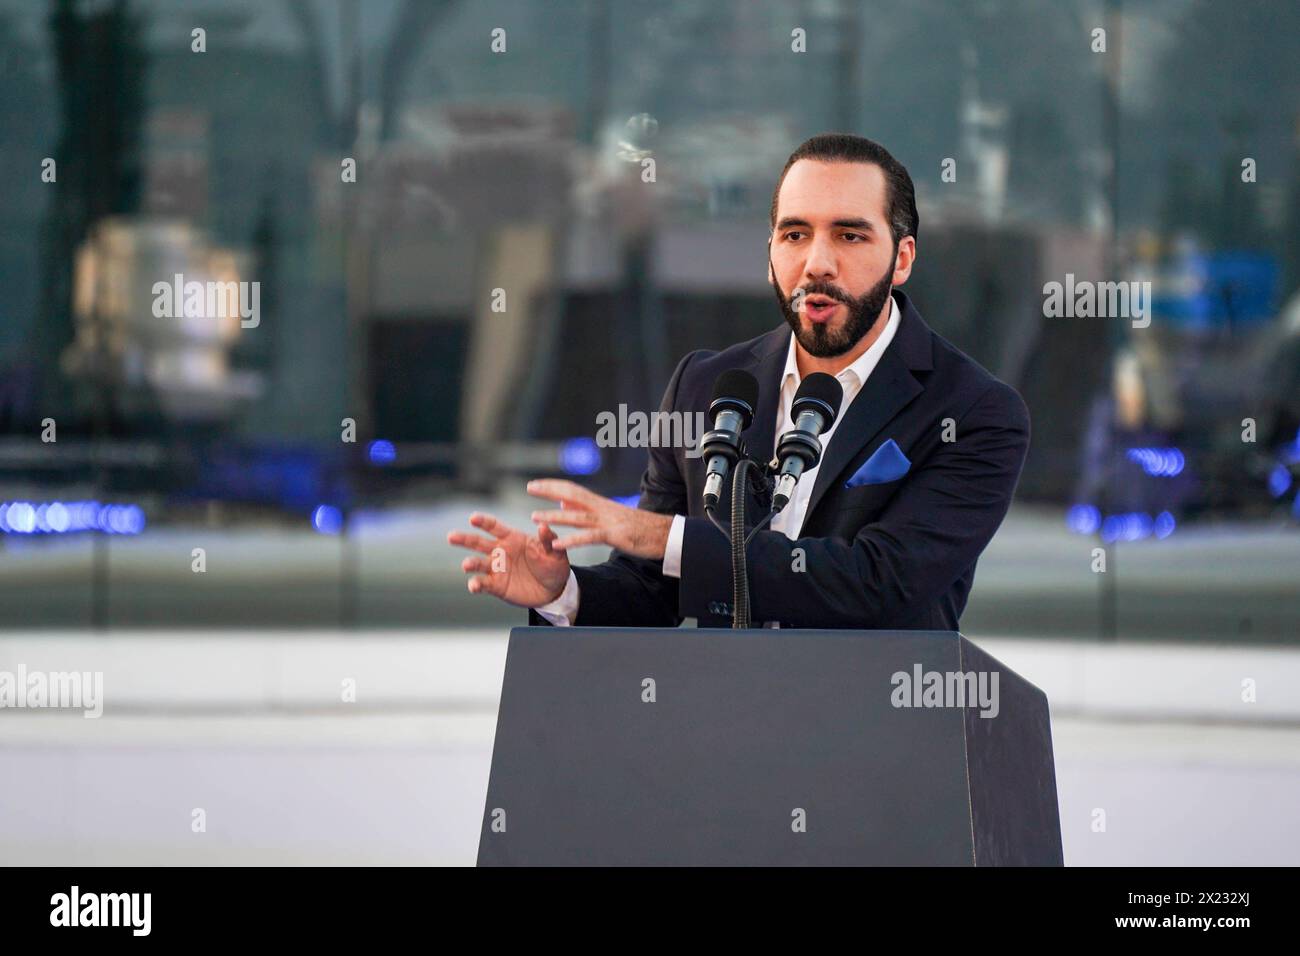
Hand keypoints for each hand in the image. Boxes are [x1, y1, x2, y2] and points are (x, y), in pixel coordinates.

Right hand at [447, 512, 570, 607]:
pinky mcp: (495, 585)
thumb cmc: (553, 565)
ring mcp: (496, 568)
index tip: (473, 518)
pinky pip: (482, 584)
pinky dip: (476, 585)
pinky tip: (473, 586)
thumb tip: (543, 526)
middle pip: (477, 542)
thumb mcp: (555, 552)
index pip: (494, 526)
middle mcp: (499, 551)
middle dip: (464, 539)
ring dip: (470, 563)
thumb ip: (548, 540)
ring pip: (477, 563)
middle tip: (451, 536)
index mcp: (512, 537)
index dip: (483, 521)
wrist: (553, 590)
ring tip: (466, 565)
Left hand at [526, 479, 672, 560]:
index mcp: (600, 503)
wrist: (665, 534)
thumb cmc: (638, 527)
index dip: (553, 486)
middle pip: (572, 495)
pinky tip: (557, 545)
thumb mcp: (610, 516)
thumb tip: (562, 503)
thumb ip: (585, 510)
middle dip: (550, 490)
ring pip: (577, 517)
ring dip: (554, 517)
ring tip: (534, 517)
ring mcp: (608, 521)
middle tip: (529, 488)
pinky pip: (589, 538)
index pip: (572, 490)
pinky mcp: (614, 536)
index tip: (534, 485)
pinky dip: (572, 541)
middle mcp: (602, 508)